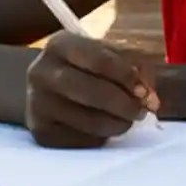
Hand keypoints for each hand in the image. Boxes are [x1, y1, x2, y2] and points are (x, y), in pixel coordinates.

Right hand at [25, 32, 159, 147]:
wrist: (46, 88)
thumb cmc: (84, 67)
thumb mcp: (105, 53)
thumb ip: (131, 66)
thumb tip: (149, 95)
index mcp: (60, 44)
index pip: (100, 59)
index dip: (128, 77)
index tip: (146, 91)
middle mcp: (41, 72)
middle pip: (92, 92)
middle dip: (124, 104)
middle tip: (142, 111)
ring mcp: (37, 103)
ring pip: (89, 121)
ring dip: (117, 124)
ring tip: (127, 120)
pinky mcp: (40, 131)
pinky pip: (81, 140)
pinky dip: (101, 136)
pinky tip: (104, 127)